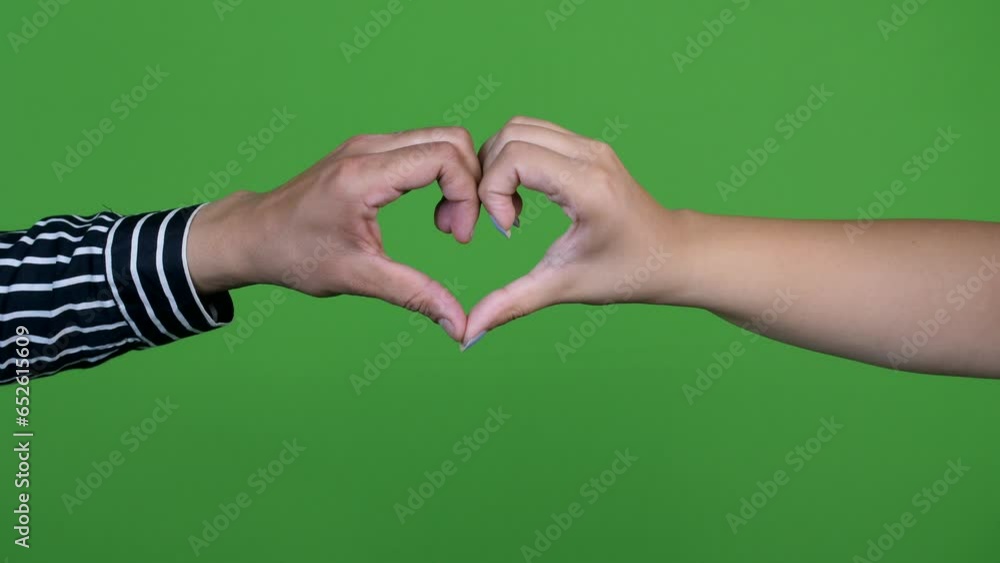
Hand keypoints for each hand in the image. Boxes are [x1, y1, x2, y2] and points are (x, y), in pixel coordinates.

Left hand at [188, 127, 482, 340]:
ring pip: (440, 140)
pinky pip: (423, 148)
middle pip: (450, 139)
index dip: (466, 195)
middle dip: (470, 184)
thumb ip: (414, 295)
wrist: (252, 235)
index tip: (457, 237)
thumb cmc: (294, 255)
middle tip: (457, 231)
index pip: (443, 157)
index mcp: (364, 175)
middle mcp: (369, 148)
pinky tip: (433, 213)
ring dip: (457, 180)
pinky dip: (442, 176)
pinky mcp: (369, 151)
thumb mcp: (357, 278)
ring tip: (445, 226)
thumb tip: (459, 326)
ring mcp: (369, 145)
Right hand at [463, 116, 679, 346]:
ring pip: (519, 128)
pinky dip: (515, 160)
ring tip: (508, 208)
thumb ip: (514, 302)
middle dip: (489, 174)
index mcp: (587, 185)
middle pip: (511, 134)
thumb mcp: (566, 286)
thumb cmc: (628, 272)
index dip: (493, 190)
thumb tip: (471, 330)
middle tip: (498, 217)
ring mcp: (589, 146)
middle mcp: (589, 155)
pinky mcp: (587, 148)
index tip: (507, 229)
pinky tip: (522, 198)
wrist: (672, 255)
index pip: (515, 156)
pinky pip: (535, 135)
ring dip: (499, 164)